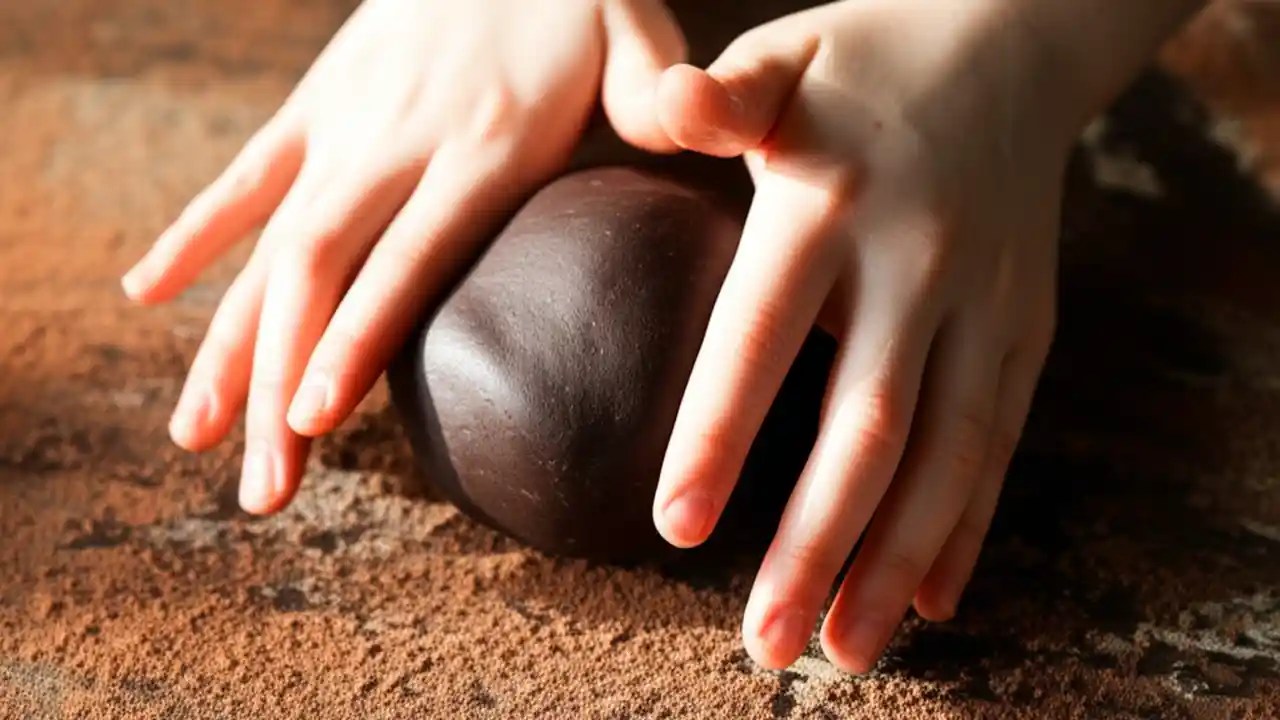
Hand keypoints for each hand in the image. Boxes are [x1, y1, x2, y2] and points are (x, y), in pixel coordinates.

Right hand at [122, 0, 685, 513]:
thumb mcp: (639, 37)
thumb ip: (665, 92)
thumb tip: (694, 124)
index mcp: (482, 145)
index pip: (406, 256)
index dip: (354, 337)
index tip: (311, 420)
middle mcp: (395, 143)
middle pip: (319, 273)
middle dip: (278, 385)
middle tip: (265, 492)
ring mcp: (342, 126)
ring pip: (268, 245)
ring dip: (228, 344)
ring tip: (195, 437)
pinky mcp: (313, 106)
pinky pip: (242, 177)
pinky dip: (192, 235)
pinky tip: (146, 295)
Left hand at [650, 0, 1070, 671]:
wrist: (1013, 41)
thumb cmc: (864, 57)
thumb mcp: (786, 54)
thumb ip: (722, 96)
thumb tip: (666, 97)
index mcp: (831, 199)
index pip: (763, 333)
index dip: (719, 433)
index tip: (675, 527)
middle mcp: (916, 263)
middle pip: (866, 428)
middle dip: (815, 545)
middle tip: (765, 644)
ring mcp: (985, 302)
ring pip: (946, 456)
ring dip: (895, 563)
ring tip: (844, 651)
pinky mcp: (1026, 328)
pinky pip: (1000, 443)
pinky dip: (968, 527)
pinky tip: (931, 600)